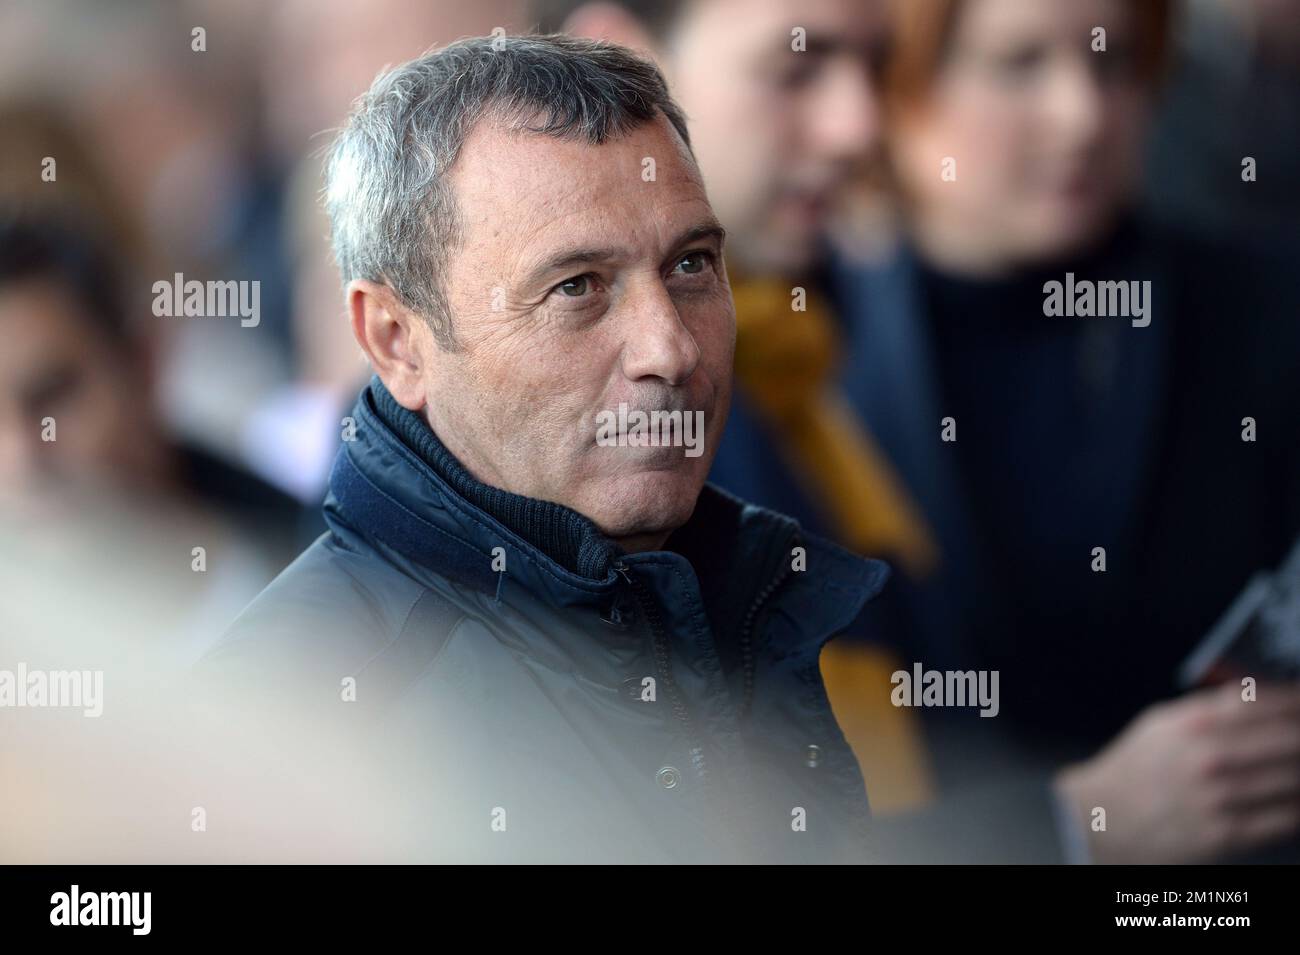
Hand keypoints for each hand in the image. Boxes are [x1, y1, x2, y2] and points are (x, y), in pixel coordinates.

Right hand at [1054, 681, 1299, 862]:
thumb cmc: (1132, 771)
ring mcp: (1220, 797)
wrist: (1100, 818)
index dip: (1297, 700)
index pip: (1265, 701)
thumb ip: (1210, 708)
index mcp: (1193, 723)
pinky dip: (1299, 806)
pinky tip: (1297, 798)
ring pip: (1294, 778)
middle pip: (1290, 737)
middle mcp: (1209, 757)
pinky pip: (1284, 818)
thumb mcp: (1162, 722)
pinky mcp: (1226, 834)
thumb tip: (1259, 696)